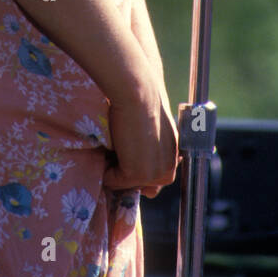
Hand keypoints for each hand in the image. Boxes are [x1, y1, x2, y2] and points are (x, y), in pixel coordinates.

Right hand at [103, 77, 178, 198]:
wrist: (137, 91)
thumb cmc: (142, 99)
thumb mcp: (153, 127)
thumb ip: (151, 148)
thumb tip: (141, 169)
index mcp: (173, 157)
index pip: (152, 180)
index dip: (134, 165)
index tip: (126, 150)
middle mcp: (168, 169)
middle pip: (137, 185)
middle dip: (125, 171)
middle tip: (120, 146)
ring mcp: (153, 174)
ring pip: (124, 184)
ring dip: (114, 169)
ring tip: (115, 143)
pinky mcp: (136, 173)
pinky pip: (111, 180)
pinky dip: (104, 168)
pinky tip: (108, 146)